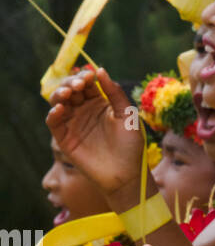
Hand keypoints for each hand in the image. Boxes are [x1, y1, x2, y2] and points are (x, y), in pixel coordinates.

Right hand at [46, 67, 142, 194]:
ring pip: (58, 102)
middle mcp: (83, 111)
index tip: (89, 77)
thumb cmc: (131, 146)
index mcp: (99, 103)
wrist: (127, 175)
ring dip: (60, 94)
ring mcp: (73, 124)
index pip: (86, 83)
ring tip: (68, 94)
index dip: (85, 77)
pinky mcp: (65, 139)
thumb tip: (100, 70)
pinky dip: (53, 114)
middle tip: (78, 85)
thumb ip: (115, 93)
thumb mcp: (127, 116)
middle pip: (70, 89)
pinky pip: (54, 122)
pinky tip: (60, 109)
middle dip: (71, 83)